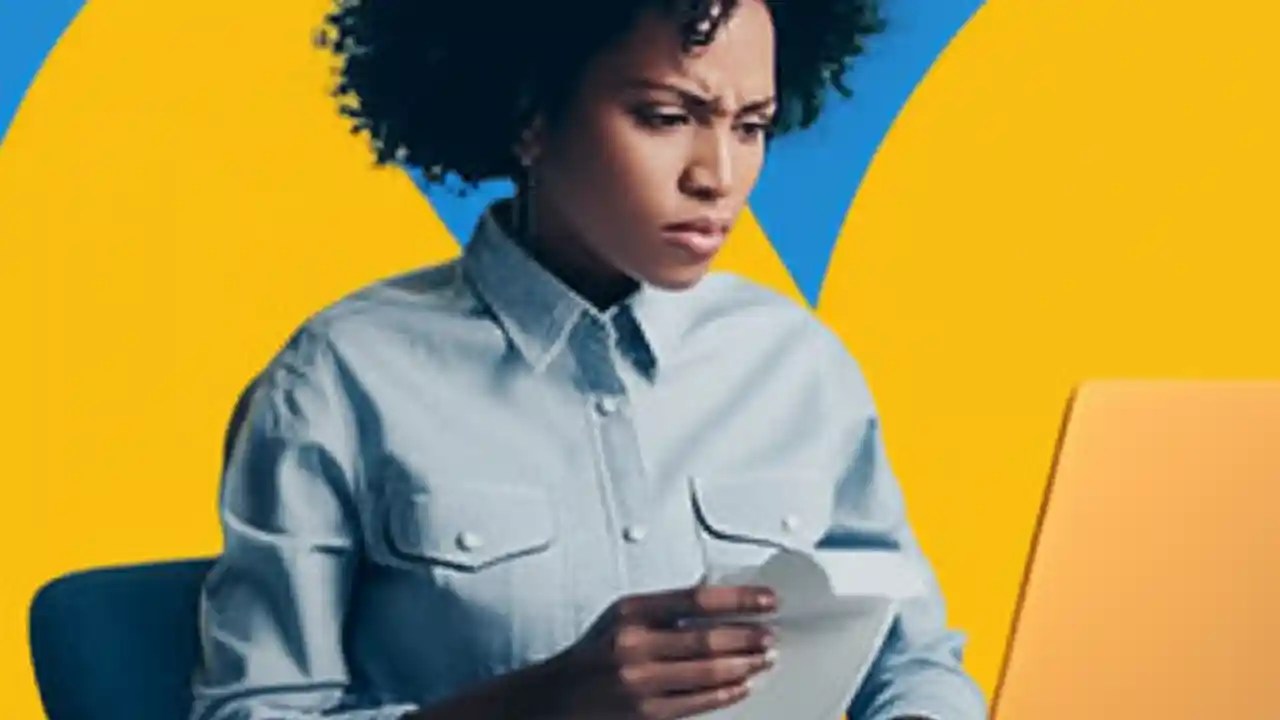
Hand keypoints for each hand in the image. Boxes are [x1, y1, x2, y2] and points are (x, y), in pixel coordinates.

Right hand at [541, 584, 779, 718]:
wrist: (554, 699)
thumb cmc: (594, 655)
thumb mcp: (621, 618)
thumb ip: (664, 610)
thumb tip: (721, 606)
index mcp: (631, 612)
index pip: (698, 598)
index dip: (740, 599)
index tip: (768, 601)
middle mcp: (634, 645)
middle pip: (709, 638)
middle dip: (749, 637)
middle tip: (771, 636)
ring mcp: (640, 682)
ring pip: (708, 672)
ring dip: (744, 666)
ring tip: (763, 660)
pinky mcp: (645, 714)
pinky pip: (698, 702)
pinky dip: (726, 693)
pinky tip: (741, 686)